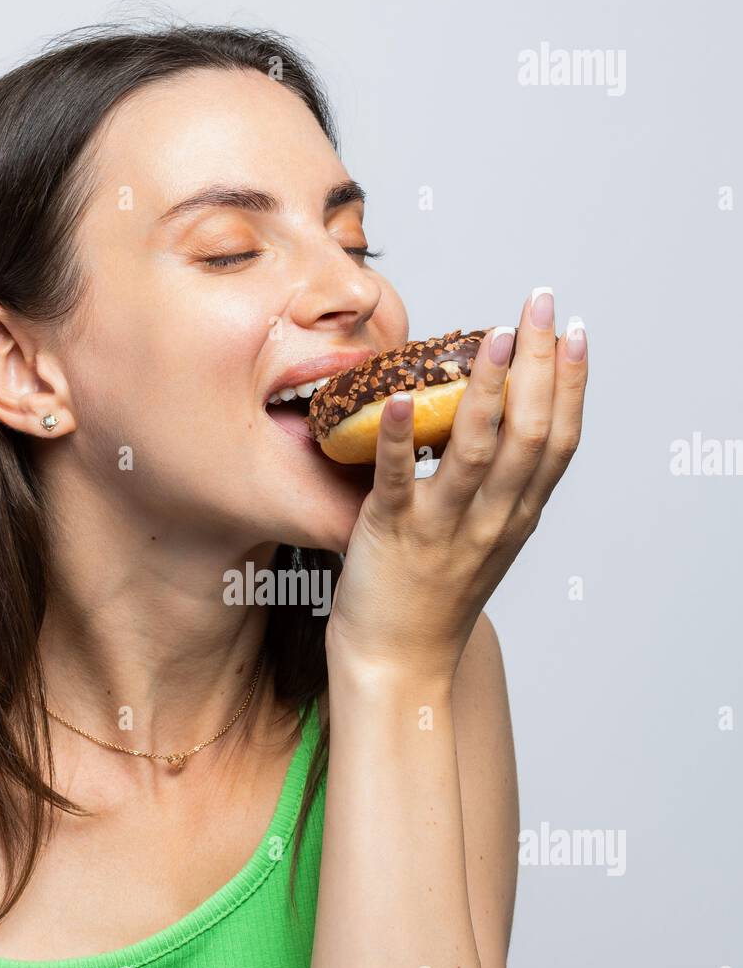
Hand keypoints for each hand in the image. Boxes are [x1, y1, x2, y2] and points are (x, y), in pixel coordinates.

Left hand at [325, 290, 587, 684]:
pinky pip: (397, 481)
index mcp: (517, 516)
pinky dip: (398, 438)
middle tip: (540, 304)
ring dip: (487, 388)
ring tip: (493, 335)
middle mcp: (492, 520)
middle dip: (539, 364)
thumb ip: (496, 488)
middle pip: (530, 434)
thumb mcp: (485, 540)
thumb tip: (498, 420)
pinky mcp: (392, 535)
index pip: (559, 442)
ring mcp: (444, 528)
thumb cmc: (435, 598)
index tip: (576, 333)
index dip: (572, 385)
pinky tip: (399, 396)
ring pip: (476, 451)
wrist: (398, 663)